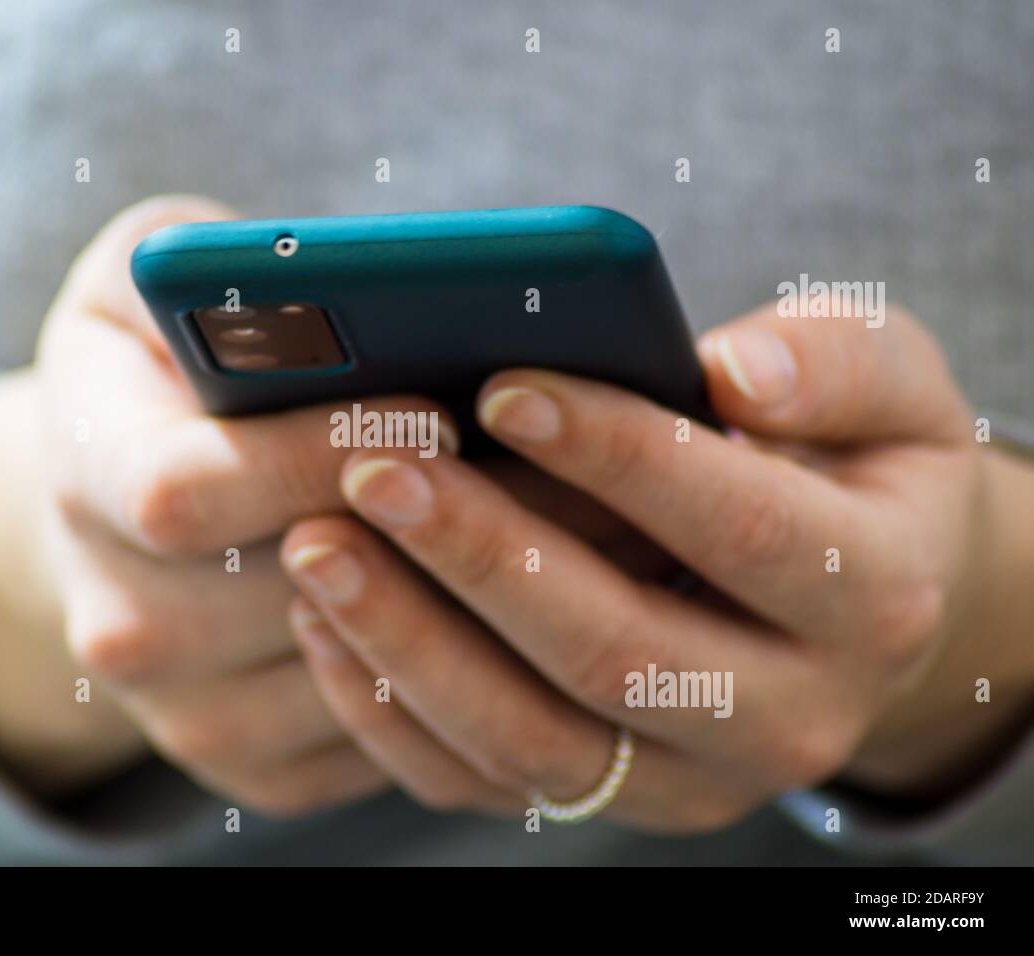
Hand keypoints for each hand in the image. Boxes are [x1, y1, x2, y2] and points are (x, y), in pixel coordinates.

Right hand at [0, 195, 670, 807]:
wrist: (115, 511)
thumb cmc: (158, 365)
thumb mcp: (155, 275)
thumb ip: (217, 269)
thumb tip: (349, 287)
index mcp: (87, 476)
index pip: (189, 490)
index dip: (318, 453)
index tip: (439, 410)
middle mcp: (122, 620)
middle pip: (302, 593)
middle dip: (446, 534)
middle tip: (579, 477)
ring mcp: (187, 715)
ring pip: (367, 675)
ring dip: (486, 611)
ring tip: (587, 537)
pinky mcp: (253, 771)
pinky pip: (385, 742)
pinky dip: (472, 678)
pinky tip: (531, 609)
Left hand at [280, 303, 1033, 827]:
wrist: (846, 598)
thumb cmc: (851, 462)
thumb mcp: (889, 388)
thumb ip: (836, 364)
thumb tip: (736, 373)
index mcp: (872, 598)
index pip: (743, 529)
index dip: (621, 458)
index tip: (505, 388)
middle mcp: (791, 717)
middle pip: (618, 656)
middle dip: (484, 557)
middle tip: (376, 468)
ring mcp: (690, 780)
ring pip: (532, 740)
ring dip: (411, 643)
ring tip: (318, 545)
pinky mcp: (607, 797)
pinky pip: (482, 780)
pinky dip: (391, 709)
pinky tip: (324, 620)